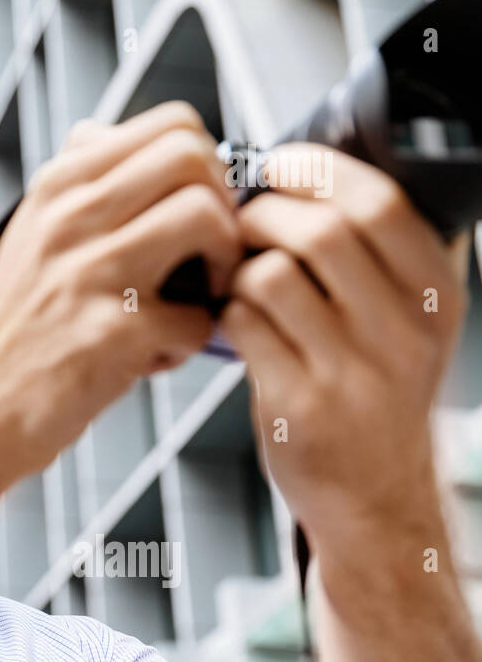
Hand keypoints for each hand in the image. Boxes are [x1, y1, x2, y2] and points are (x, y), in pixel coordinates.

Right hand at [0, 100, 241, 481]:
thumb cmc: (22, 327)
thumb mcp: (32, 236)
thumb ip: (75, 185)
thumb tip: (105, 132)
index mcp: (58, 187)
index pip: (172, 123)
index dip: (209, 165)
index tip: (199, 209)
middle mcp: (67, 218)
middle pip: (193, 156)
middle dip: (226, 205)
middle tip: (210, 254)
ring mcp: (87, 273)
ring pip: (206, 217)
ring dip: (226, 265)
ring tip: (200, 299)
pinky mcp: (111, 333)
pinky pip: (200, 318)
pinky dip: (192, 343)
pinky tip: (158, 355)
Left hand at [218, 142, 471, 546]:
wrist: (375, 495)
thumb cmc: (377, 391)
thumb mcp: (411, 319)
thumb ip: (383, 253)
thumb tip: (318, 168)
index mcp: (435, 294)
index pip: (380, 202)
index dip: (317, 169)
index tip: (280, 166)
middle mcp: (404, 331)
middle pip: (321, 230)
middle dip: (263, 212)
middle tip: (242, 222)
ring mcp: (353, 372)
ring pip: (273, 275)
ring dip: (239, 266)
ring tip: (239, 280)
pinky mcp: (300, 404)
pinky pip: (243, 325)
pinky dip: (226, 313)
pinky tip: (235, 324)